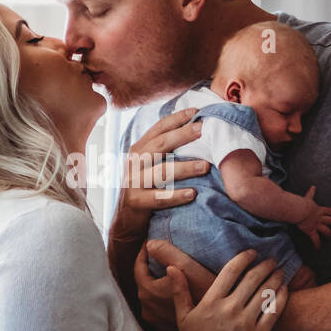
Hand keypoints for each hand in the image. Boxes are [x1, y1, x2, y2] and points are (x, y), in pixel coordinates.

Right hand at [109, 109, 208, 247]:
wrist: (125, 219)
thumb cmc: (145, 187)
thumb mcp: (148, 164)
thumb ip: (163, 149)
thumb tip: (193, 129)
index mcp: (138, 149)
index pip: (158, 128)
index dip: (177, 118)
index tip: (197, 111)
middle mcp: (134, 162)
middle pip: (160, 144)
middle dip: (183, 135)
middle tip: (204, 130)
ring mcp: (133, 182)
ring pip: (161, 171)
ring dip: (185, 168)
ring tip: (205, 166)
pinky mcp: (137, 201)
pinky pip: (159, 198)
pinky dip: (176, 195)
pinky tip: (193, 194)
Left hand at [134, 239, 214, 330]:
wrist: (218, 323)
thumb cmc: (205, 293)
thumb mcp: (187, 266)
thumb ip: (166, 252)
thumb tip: (150, 245)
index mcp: (148, 292)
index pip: (138, 267)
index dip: (144, 252)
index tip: (151, 243)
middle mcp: (147, 308)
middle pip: (144, 281)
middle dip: (151, 268)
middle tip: (160, 256)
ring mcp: (155, 319)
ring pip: (152, 295)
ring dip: (158, 283)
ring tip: (170, 273)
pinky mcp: (164, 327)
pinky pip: (159, 307)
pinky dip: (164, 298)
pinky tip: (175, 291)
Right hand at [166, 250, 288, 330]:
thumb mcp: (183, 316)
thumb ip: (180, 290)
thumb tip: (172, 268)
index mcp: (212, 302)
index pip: (231, 271)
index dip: (244, 258)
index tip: (252, 253)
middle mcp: (230, 309)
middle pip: (252, 279)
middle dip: (264, 266)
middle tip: (271, 261)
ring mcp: (246, 322)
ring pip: (265, 293)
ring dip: (275, 279)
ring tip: (279, 272)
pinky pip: (273, 312)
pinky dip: (281, 298)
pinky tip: (284, 290)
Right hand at [295, 185, 330, 249]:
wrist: (299, 211)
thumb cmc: (302, 204)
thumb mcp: (308, 198)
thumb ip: (311, 193)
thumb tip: (312, 187)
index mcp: (320, 210)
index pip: (330, 211)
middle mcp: (320, 218)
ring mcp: (316, 225)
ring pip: (326, 230)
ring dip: (329, 234)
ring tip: (330, 237)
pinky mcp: (311, 231)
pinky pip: (315, 239)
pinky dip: (317, 244)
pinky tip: (318, 248)